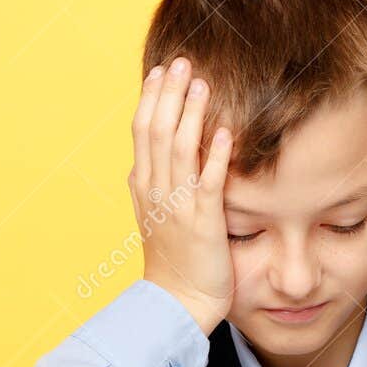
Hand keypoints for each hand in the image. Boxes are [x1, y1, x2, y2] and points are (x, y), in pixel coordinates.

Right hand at [129, 57, 234, 334]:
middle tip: (182, 62)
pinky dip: (214, 156)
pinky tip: (224, 131)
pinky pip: (207, 183)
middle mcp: (155, 191)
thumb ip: (154, 184)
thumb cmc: (173, 262)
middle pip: (156, 131)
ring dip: (190, 114)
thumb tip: (149, 158)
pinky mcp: (202, 223)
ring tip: (202, 83)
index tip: (161, 71)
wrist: (176, 303)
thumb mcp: (155, 216)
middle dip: (169, 94)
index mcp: (143, 186)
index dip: (151, 98)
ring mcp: (177, 206)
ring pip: (178, 149)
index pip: (141, 132)